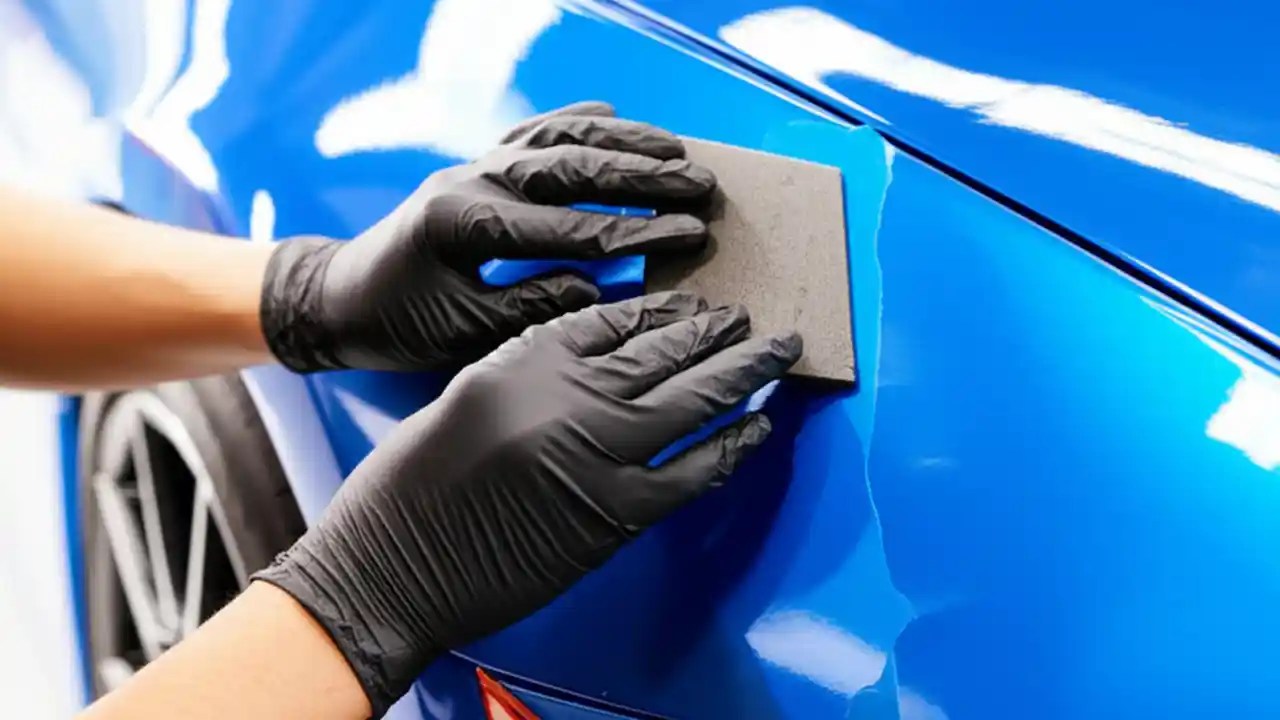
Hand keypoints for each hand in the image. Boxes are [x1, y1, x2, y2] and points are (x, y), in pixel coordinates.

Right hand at [253, 293, 802, 714]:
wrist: (394, 565)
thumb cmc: (414, 482)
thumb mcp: (471, 391)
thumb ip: (538, 367)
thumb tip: (604, 360)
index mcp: (530, 357)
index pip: (618, 317)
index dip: (666, 309)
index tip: (694, 303)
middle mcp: (573, 396)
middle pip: (668, 351)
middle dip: (718, 330)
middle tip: (751, 317)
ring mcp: (602, 455)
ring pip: (696, 400)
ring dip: (745, 372)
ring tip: (778, 349)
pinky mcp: (618, 515)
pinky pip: (696, 472)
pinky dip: (735, 446)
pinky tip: (760, 425)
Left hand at [260, 101, 715, 371]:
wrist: (337, 297)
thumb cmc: (396, 324)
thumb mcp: (462, 332)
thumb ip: (531, 308)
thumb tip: (599, 289)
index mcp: (468, 225)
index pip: (573, 229)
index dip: (637, 233)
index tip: (690, 235)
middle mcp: (472, 180)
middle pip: (574, 169)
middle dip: (644, 177)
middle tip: (701, 185)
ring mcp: (473, 165)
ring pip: (558, 140)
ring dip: (622, 141)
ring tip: (678, 148)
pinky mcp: (473, 164)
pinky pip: (530, 131)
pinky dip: (573, 119)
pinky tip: (613, 113)